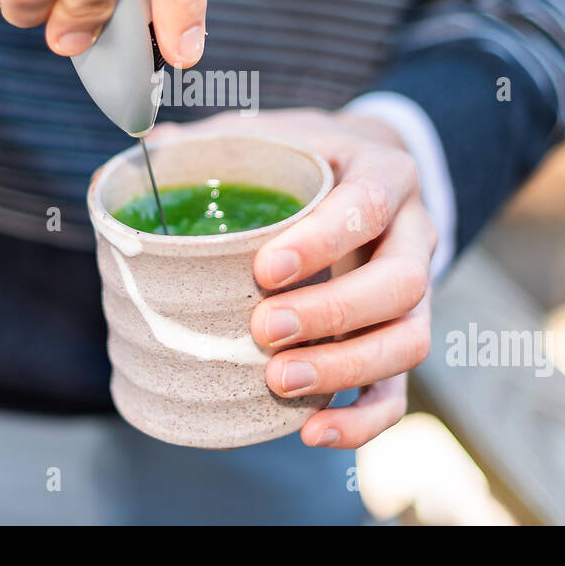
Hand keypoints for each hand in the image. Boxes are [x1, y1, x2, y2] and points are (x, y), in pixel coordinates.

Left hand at [153, 109, 435, 448]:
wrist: (363, 172)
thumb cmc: (302, 158)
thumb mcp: (267, 133)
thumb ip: (210, 141)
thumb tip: (149, 149)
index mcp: (383, 173)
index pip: (369, 206)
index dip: (323, 241)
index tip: (263, 269)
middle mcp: (413, 233)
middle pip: (400, 282)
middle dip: (332, 312)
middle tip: (263, 329)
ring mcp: (415, 294)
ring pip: (407, 341)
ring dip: (345, 368)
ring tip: (279, 381)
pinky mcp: (400, 341)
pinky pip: (398, 393)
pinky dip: (362, 421)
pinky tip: (312, 433)